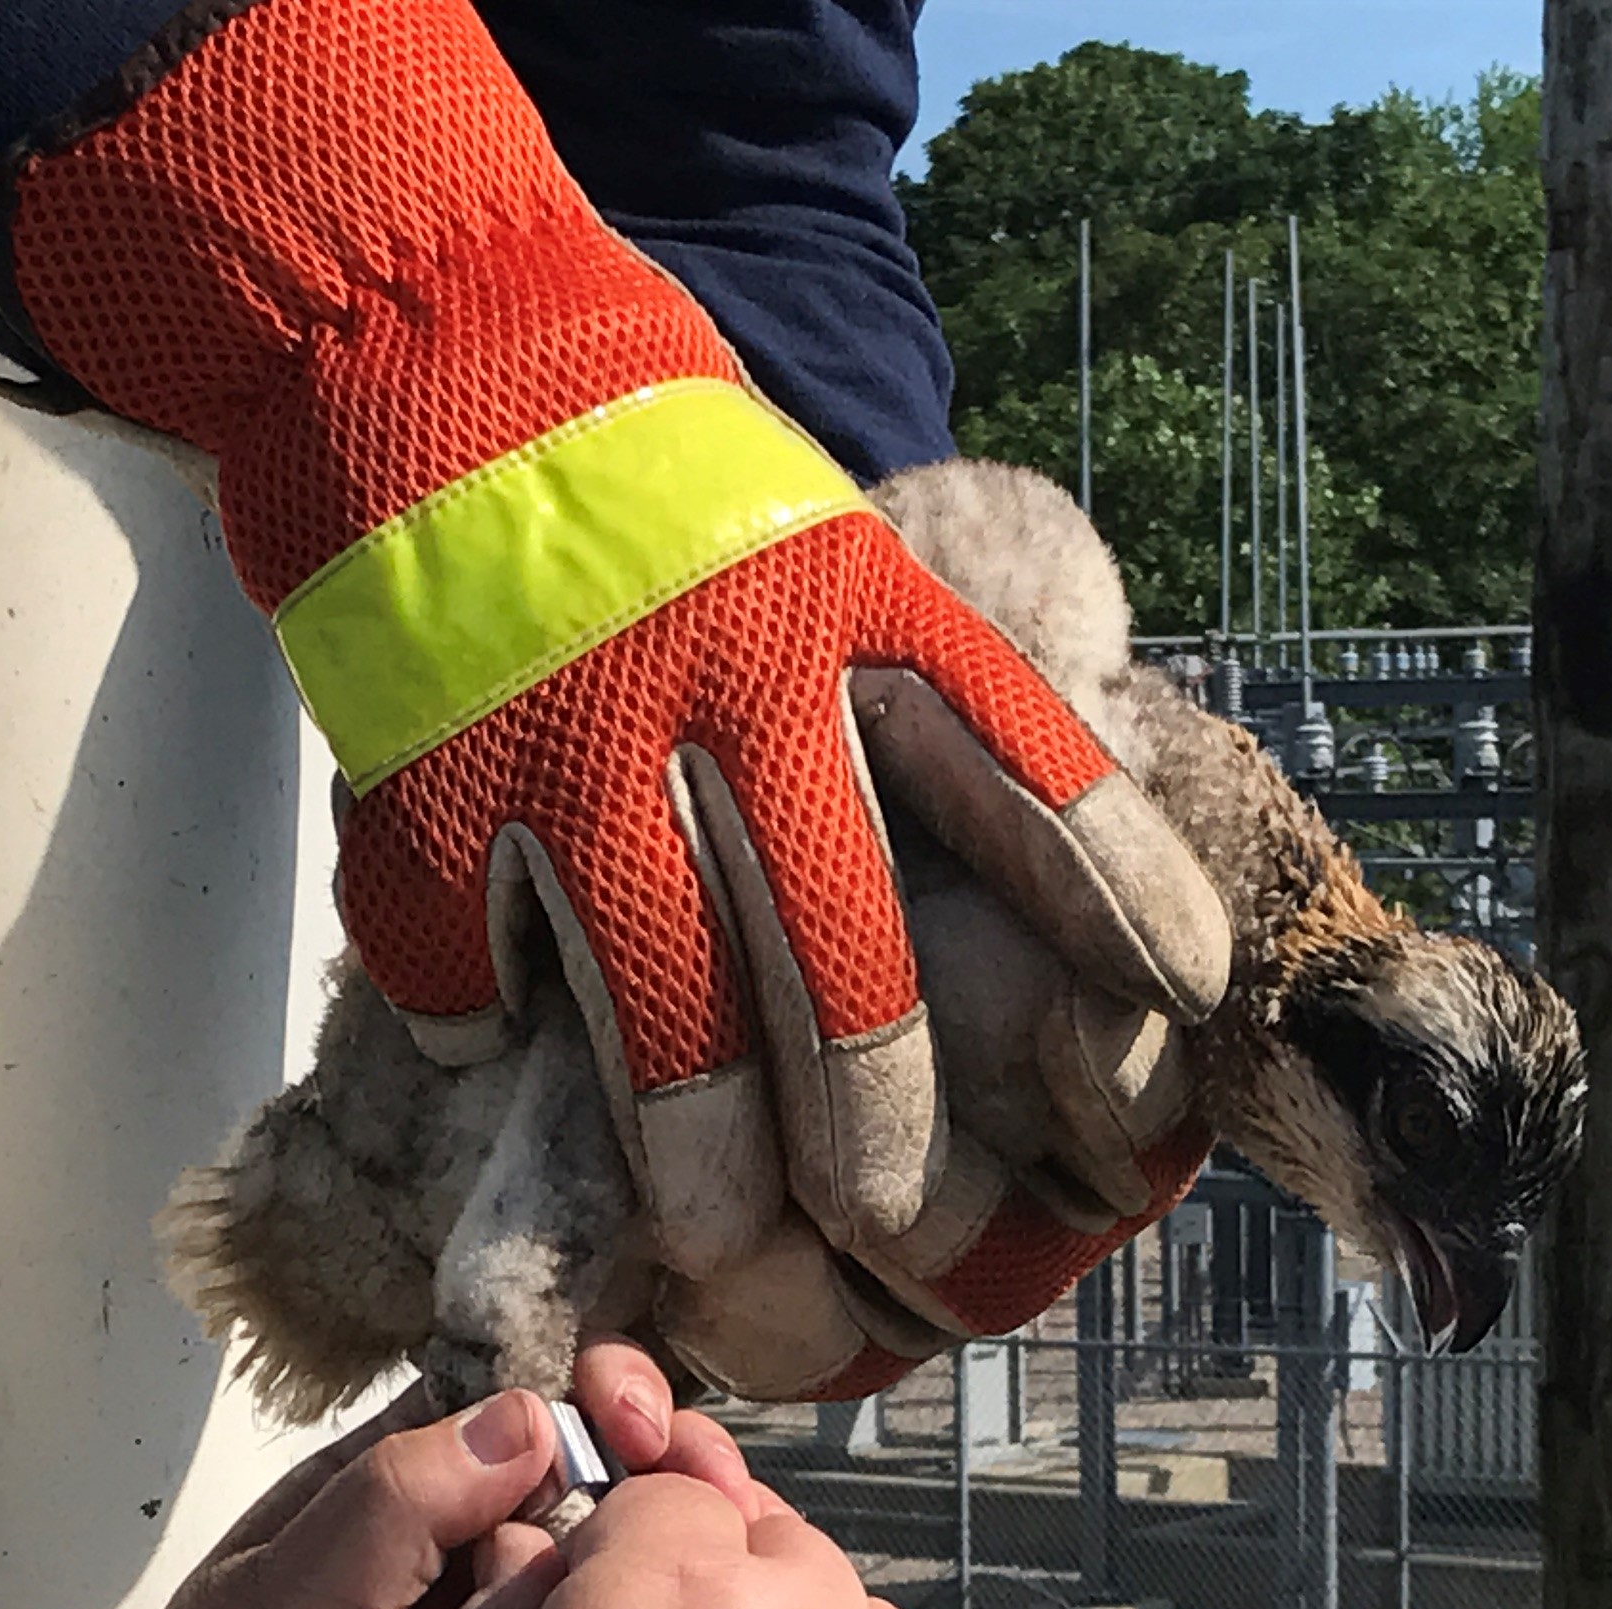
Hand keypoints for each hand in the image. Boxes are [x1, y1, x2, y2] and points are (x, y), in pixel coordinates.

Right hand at [1, 0, 1227, 1403]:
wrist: (432, 361)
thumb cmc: (666, 509)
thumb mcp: (830, 561)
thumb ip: (912, 716)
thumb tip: (1044, 938)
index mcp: (863, 613)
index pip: (1034, 778)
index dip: (1118, 909)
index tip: (1179, 1015)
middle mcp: (740, 680)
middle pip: (845, 969)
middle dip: (888, 1140)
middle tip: (904, 1231)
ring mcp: (580, 741)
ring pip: (665, 1019)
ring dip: (704, 1162)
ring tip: (722, 1243)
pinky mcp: (435, 794)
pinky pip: (477, 977)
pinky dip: (496, 1032)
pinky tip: (515, 1048)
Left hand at [47, 1344, 762, 1608]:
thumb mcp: (286, 1601)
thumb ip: (397, 1502)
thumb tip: (527, 1416)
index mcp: (380, 1505)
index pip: (492, 1412)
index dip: (566, 1394)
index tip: (625, 1405)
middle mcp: (457, 1568)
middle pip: (580, 1480)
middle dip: (638, 1470)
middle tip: (683, 1485)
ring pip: (620, 1576)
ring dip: (663, 1564)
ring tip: (701, 1567)